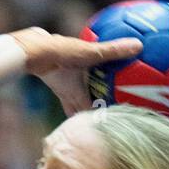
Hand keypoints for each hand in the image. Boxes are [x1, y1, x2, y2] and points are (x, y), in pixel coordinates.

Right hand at [9, 27, 142, 115]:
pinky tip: (84, 68)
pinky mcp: (55, 73)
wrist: (29, 50)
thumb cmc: (58, 55)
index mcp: (76, 96)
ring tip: (96, 100)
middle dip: (92, 118)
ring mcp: (60, 86)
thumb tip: (139, 46)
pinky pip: (70, 81)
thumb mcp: (89, 52)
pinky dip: (79, 79)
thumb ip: (113, 51)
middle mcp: (67, 95)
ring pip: (73, 99)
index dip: (103, 122)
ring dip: (83, 101)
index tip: (117, 122)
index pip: (92, 115)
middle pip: (80, 113)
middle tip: (107, 119)